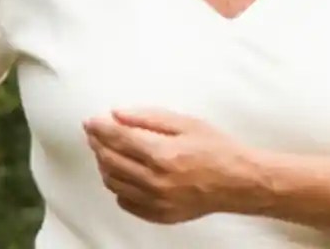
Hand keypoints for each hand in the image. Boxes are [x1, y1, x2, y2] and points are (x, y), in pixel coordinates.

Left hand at [83, 109, 249, 223]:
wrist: (239, 182)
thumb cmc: (218, 149)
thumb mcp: (187, 123)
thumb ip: (150, 117)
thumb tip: (118, 114)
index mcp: (162, 153)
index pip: (118, 138)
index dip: (100, 128)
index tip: (91, 121)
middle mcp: (155, 180)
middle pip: (110, 160)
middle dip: (98, 144)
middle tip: (95, 133)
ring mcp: (155, 201)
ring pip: (113, 183)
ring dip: (105, 165)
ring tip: (107, 152)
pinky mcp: (158, 214)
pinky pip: (125, 201)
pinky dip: (118, 187)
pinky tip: (124, 174)